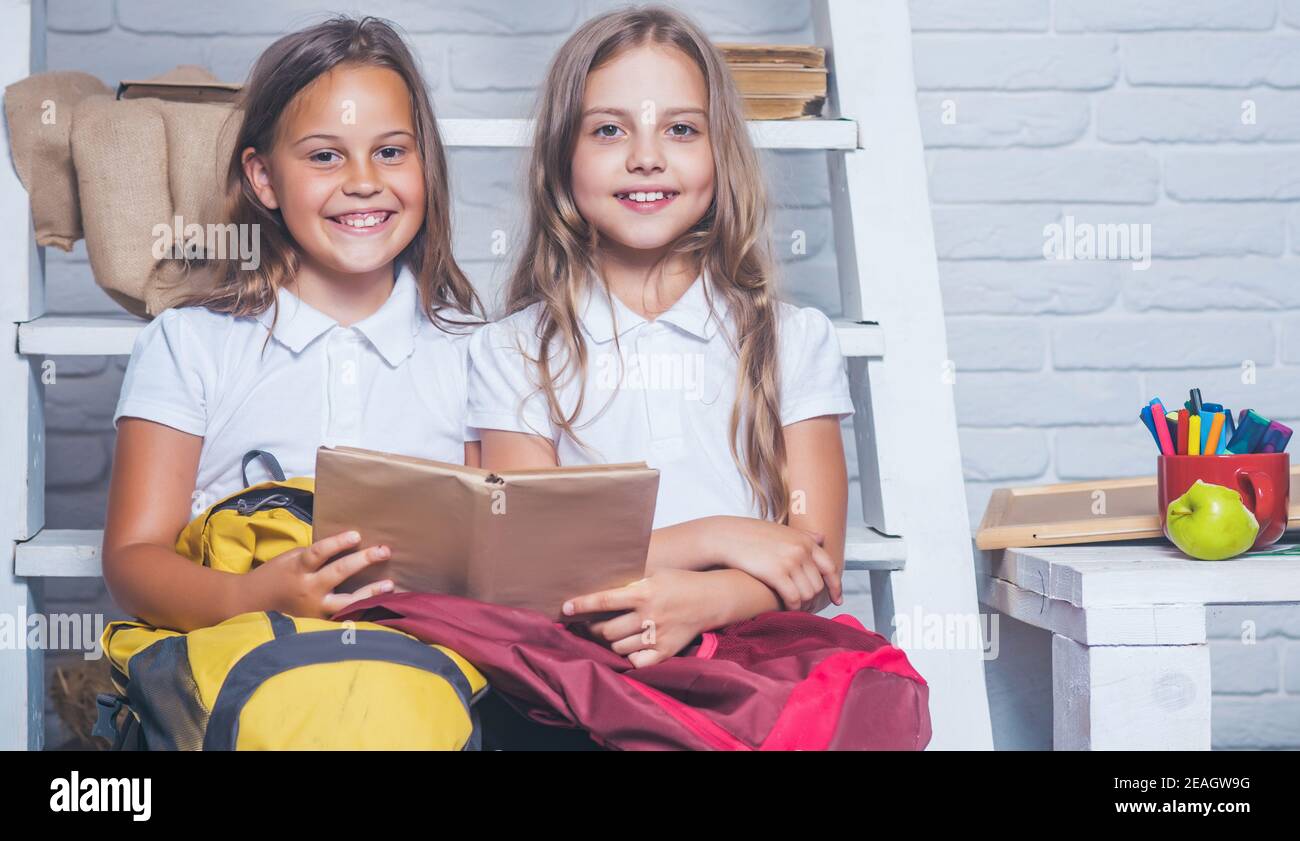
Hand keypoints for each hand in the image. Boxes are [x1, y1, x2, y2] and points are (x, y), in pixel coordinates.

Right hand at [239, 530, 394, 618]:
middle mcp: (308, 588)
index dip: (338, 543)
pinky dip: (361, 612)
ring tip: (390, 585)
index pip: (320, 552)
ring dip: (370, 592)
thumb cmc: (278, 574)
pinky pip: (343, 617)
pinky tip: (379, 608)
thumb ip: (315, 555)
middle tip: (383, 551)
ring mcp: (314, 607)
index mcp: (299, 567)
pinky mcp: (318, 621)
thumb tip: (347, 544)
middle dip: (363, 561)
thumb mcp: (292, 558)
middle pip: (338, 573)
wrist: (253, 602)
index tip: (356, 535)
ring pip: (345, 601)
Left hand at [561, 569, 722, 667]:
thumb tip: (600, 589)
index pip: (605, 600)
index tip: (566, 609)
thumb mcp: (654, 575)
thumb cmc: (680, 582)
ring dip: (609, 642)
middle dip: (593, 628)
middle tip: (590, 624)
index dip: (582, 605)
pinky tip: (628, 647)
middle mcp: (650, 615)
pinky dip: (628, 656)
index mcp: (644, 592)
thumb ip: (630, 584)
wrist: (711, 599)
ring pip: (618, 647)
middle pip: (607, 629)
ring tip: (609, 634)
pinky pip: (636, 661)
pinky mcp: (666, 651)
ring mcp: (658, 636)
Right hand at [700, 516, 841, 609]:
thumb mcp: (782, 531)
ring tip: (795, 608)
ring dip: (803, 605)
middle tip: (806, 607)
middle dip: (813, 599)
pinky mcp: (777, 573)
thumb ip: (804, 535)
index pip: (830, 567)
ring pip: (808, 594)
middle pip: (818, 585)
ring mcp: (790, 561)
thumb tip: (822, 537)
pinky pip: (794, 598)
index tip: (837, 600)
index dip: (836, 587)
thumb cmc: (752, 535)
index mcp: (806, 540)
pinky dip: (793, 607)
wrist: (728, 536)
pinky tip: (787, 608)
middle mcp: (802, 550)